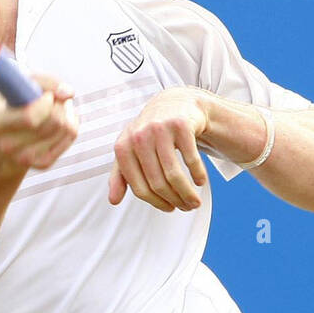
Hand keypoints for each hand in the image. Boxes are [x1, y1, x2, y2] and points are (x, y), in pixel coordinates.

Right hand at [0, 73, 78, 179]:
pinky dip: (71, 123)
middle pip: (53, 122)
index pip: (29, 118)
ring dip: (67, 111)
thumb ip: (42, 82)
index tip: (47, 95)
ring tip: (56, 106)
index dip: (46, 102)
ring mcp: (25, 159)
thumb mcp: (16, 86)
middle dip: (59, 104)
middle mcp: (8, 147)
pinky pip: (69, 137)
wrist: (0, 139)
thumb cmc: (9, 106)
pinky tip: (61, 119)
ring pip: (65, 128)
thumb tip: (68, 93)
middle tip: (53, 98)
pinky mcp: (42, 164)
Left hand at [108, 88, 209, 210]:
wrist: (173, 104)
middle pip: (158, 183)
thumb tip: (113, 201)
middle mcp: (139, 137)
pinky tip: (200, 181)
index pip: (139, 187)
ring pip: (174, 174)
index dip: (156, 203)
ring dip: (187, 193)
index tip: (169, 208)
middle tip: (187, 207)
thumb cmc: (150, 132)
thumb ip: (120, 175)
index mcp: (124, 147)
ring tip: (194, 201)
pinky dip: (198, 174)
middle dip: (175, 200)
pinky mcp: (180, 125)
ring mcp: (159, 129)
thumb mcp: (131, 151)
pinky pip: (191, 159)